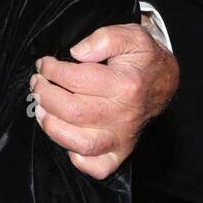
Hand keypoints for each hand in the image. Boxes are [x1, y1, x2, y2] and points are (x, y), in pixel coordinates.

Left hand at [30, 21, 178, 179]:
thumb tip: (77, 52)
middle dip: (45, 96)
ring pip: (80, 143)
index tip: (44, 64)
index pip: (77, 80)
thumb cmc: (142, 59)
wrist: (165, 81)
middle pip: (73, 112)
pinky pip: (97, 167)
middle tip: (38, 83)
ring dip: (52, 126)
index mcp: (126, 85)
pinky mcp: (121, 152)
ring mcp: (122, 137)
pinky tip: (67, 137)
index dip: (52, 70)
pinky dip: (77, 158)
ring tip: (41, 108)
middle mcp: (124, 115)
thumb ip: (105, 38)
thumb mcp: (132, 35)